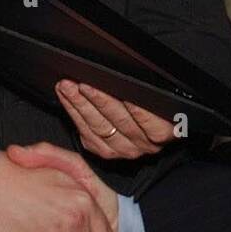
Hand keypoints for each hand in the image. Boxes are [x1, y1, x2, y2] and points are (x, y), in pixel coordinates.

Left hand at [54, 79, 175, 158]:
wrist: (147, 129)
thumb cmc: (155, 107)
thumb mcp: (162, 99)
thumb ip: (152, 93)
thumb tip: (133, 80)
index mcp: (164, 132)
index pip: (152, 125)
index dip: (137, 110)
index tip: (123, 92)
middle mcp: (144, 145)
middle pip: (119, 121)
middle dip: (98, 100)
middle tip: (83, 83)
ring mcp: (123, 150)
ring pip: (99, 127)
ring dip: (80, 104)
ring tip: (68, 87)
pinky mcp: (106, 151)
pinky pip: (86, 133)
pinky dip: (74, 113)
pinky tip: (66, 98)